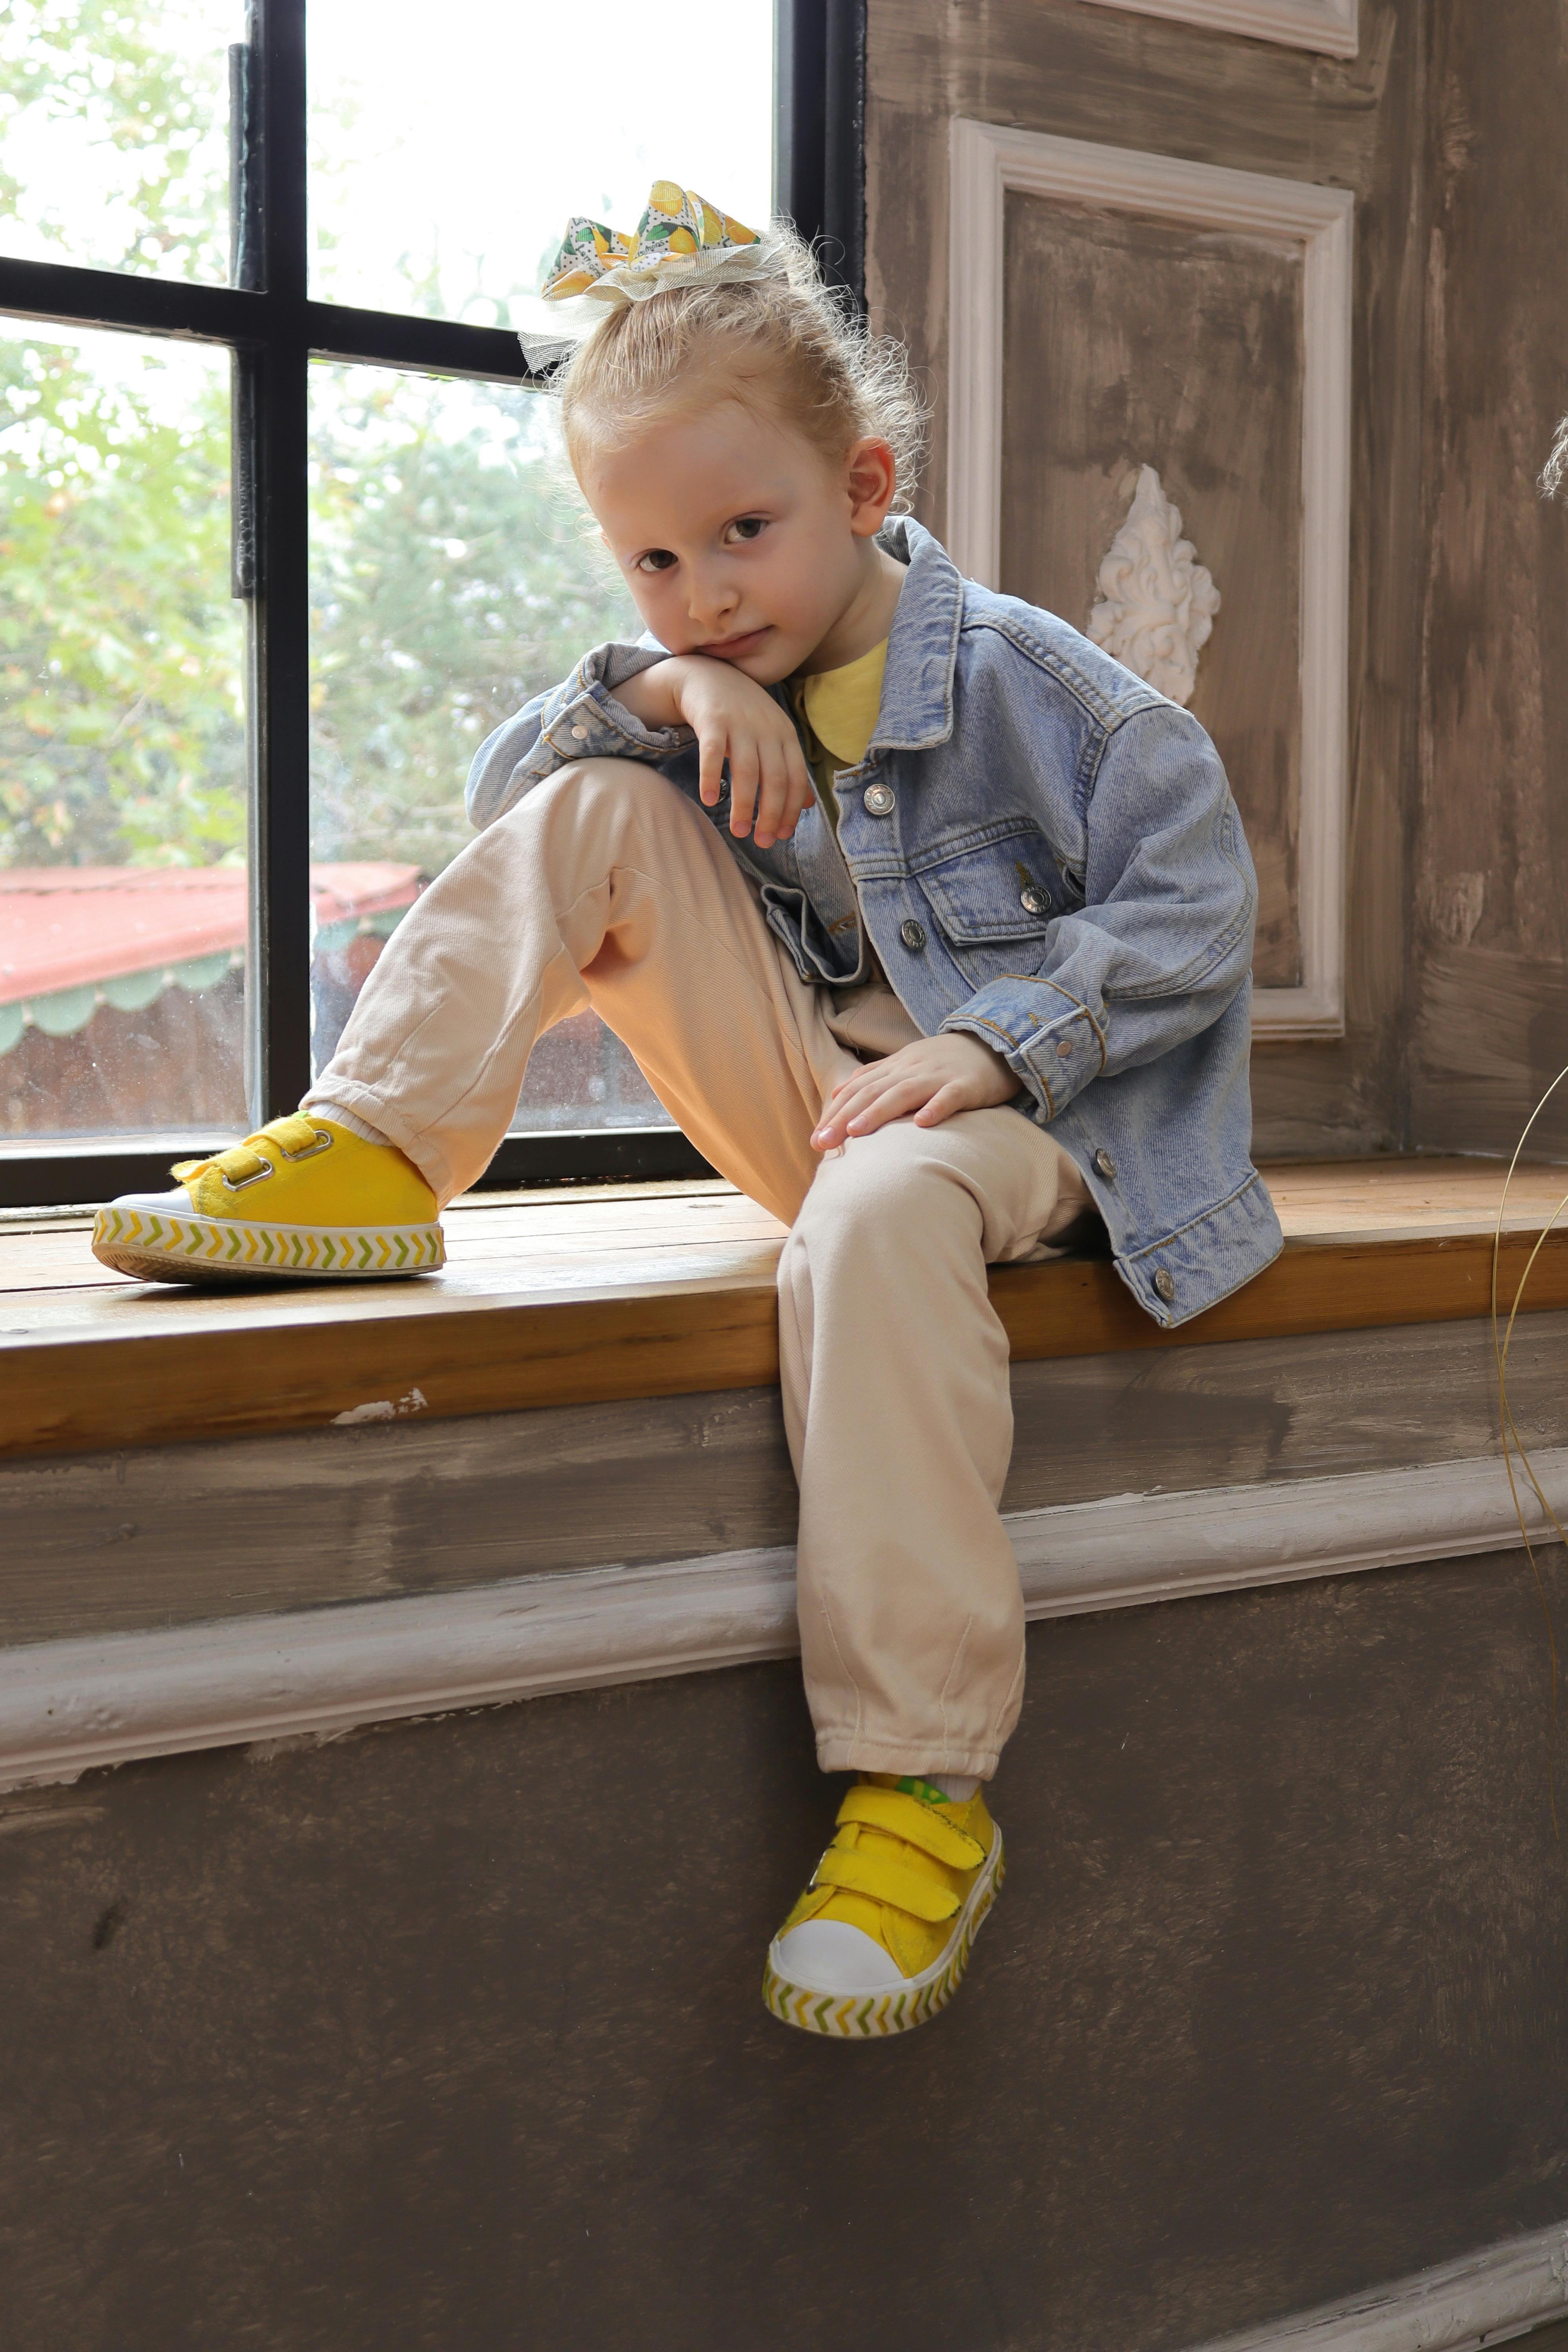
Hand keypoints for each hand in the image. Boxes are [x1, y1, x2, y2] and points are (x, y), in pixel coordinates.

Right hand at [616, 656, 813, 850]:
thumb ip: (789, 768)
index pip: (796, 778)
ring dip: (743, 805)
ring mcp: (740, 723)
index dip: (791, 809)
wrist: (709, 676)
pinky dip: (711, 777)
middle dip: (770, 814)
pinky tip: (709, 800)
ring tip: (738, 832)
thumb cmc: (743, 714)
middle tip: (762, 842)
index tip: (782, 835)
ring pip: (746, 771)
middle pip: (775, 779)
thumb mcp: (773, 736)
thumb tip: (808, 804)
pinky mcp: (712, 719)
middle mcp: (767, 728)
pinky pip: (711, 753)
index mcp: (786, 735)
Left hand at [811, 1031, 1023, 1149]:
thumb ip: (871, 1078)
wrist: (991, 1044)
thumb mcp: (903, 1066)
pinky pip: (950, 1096)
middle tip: (823, 1143)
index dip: (835, 1113)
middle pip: (873, 1091)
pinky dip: (936, 1108)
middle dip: (845, 1117)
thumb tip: (835, 1094)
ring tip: (857, 1132)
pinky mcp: (966, 1085)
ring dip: (879, 1112)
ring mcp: (938, 1076)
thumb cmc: (943, 1064)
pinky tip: (923, 1123)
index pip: (858, 1089)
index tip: (815, 1139)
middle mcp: (911, 1069)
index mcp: (895, 1067)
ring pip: (904, 1092)